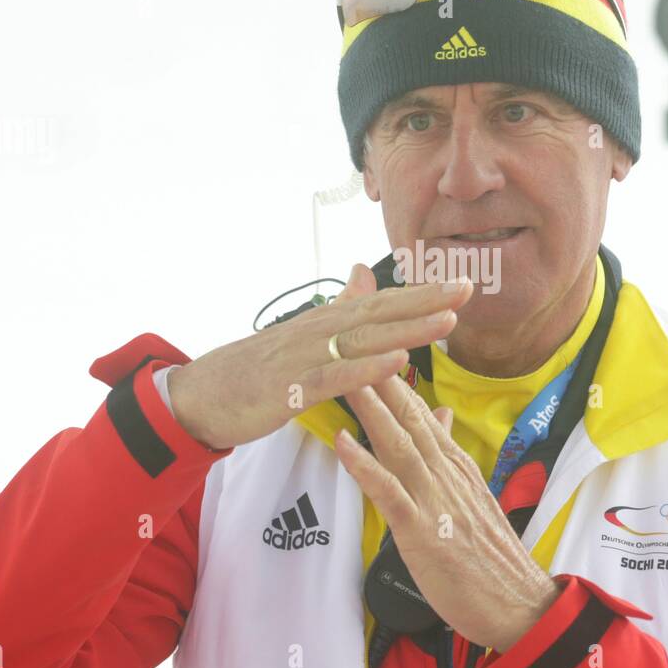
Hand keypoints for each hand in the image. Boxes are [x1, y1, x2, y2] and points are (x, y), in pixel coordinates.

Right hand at [166, 264, 472, 449]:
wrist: (200, 395)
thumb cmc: (255, 369)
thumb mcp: (301, 333)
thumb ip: (337, 306)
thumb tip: (362, 272)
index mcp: (325, 322)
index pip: (382, 303)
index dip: (422, 294)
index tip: (463, 284)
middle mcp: (319, 331)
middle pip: (380, 313)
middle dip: (426, 301)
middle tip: (467, 289)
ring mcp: (305, 357)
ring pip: (364, 340)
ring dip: (407, 329)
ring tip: (446, 321)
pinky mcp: (291, 387)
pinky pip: (335, 377)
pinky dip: (368, 369)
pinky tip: (396, 362)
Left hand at [334, 367, 561, 651]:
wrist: (518, 605)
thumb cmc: (487, 556)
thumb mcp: (469, 493)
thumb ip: (448, 451)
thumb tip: (438, 412)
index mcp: (452, 463)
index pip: (418, 409)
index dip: (391, 374)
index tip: (367, 342)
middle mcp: (444, 472)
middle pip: (406, 415)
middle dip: (376, 375)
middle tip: (348, 336)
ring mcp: (435, 499)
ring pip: (397, 443)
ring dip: (367, 406)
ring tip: (340, 372)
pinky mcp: (424, 531)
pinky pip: (389, 493)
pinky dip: (365, 466)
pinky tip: (343, 443)